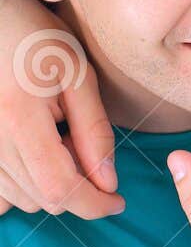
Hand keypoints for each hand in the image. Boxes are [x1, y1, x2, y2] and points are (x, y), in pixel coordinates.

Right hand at [0, 0, 120, 217]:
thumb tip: (107, 183)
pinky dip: (21, 187)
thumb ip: (94, 132)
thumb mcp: (80, 77)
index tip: (118, 202)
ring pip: (19, 199)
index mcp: (17, 119)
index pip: (59, 189)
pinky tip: (35, 155)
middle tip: (87, 149)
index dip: (94, 204)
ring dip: (49, 186)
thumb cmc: (39, 42)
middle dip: (77, 189)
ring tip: (59, 140)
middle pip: (40, 198)